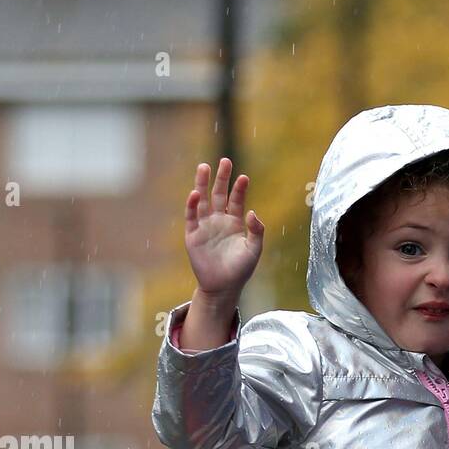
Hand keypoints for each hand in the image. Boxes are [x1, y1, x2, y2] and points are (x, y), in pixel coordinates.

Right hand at [184, 158, 263, 304]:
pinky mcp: (193, 234)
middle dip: (222, 178)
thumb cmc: (240, 270)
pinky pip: (191, 216)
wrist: (223, 287)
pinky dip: (192, 204)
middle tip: (225, 161)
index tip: (244, 177)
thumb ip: (256, 231)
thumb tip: (252, 212)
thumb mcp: (254, 250)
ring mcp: (205, 226)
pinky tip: (196, 193)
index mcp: (234, 223)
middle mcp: (219, 221)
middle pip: (219, 194)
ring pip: (203, 200)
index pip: (236, 200)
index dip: (240, 189)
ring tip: (204, 167)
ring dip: (203, 184)